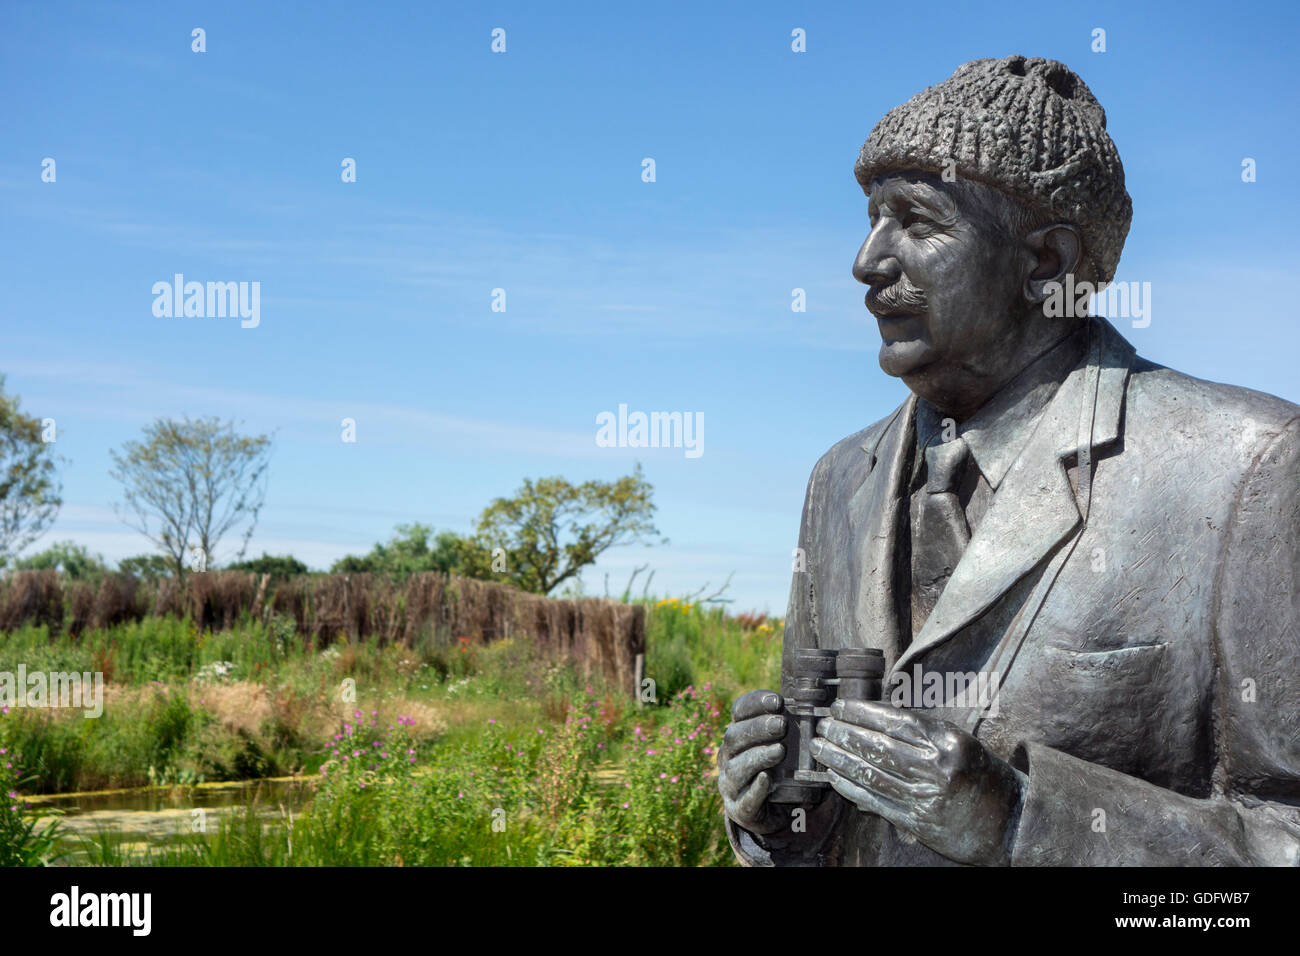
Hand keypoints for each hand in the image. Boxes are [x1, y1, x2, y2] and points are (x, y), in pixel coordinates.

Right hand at [717, 689, 787, 834]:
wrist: (771, 813)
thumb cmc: (779, 771)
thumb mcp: (781, 746)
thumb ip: (794, 729)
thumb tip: (822, 709)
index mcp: (738, 735)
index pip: (738, 711)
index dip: (754, 703)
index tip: (777, 701)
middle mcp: (728, 757)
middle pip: (734, 737)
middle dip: (757, 728)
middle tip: (782, 724)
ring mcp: (730, 784)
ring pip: (736, 768)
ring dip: (758, 756)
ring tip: (780, 750)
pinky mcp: (740, 809)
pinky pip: (745, 799)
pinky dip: (756, 789)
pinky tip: (767, 779)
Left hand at [810, 699, 1025, 864]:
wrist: (1010, 822)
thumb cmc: (981, 775)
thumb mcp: (959, 742)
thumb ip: (921, 730)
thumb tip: (875, 715)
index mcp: (948, 742)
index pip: (896, 720)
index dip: (862, 712)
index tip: (839, 706)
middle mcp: (937, 768)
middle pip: (878, 745)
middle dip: (844, 733)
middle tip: (822, 724)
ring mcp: (926, 797)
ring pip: (872, 773)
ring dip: (839, 759)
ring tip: (820, 747)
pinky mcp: (917, 822)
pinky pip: (876, 800)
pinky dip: (850, 788)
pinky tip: (833, 776)